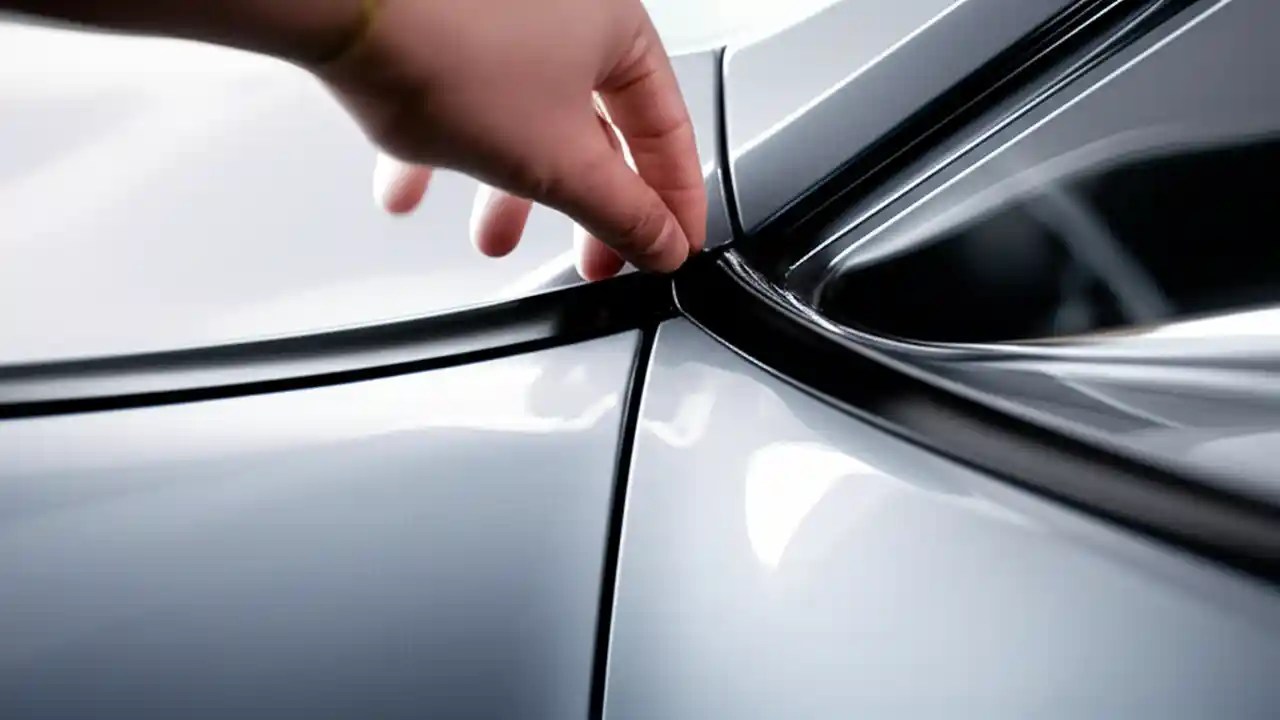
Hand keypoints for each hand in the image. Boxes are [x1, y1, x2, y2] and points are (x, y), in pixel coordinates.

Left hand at [316, 0, 705, 279]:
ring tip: (489, 237)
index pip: (666, 131)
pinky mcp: (439, 28)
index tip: (668, 248)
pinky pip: (458, 97)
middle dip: (583, 208)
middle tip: (590, 259)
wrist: (343, 1)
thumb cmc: (450, 49)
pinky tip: (412, 187)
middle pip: (593, 130)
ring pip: (522, 118)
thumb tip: (660, 244)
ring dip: (509, 190)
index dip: (672, 202)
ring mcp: (500, 18)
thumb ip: (620, 212)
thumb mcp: (557, 161)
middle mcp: (565, 13)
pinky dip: (445, 151)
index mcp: (617, 28)